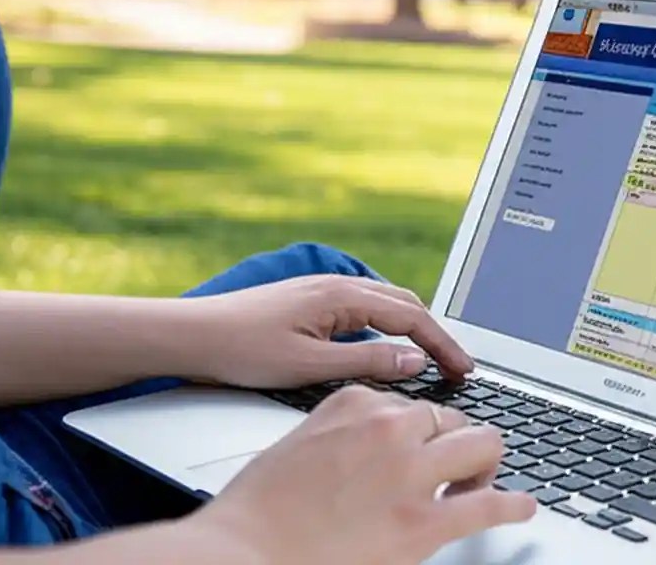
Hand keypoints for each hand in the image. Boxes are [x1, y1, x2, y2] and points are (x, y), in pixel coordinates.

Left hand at [192, 275, 472, 388]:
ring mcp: (324, 292)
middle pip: (406, 305)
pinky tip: (388, 349)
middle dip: (437, 334)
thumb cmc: (240, 350)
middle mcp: (338, 286)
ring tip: (434, 359)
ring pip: (387, 305)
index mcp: (343, 297)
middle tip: (459, 367)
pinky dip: (390, 327)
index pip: (412, 318)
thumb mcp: (309, 366)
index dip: (444, 344)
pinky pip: (365, 310)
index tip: (466, 369)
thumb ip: (366, 363)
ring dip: (415, 329)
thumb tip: (415, 361)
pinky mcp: (311, 302)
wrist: (189, 335)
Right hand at [194, 386, 536, 564]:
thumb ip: (343, 435)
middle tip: (455, 468)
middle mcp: (389, 428)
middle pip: (452, 419)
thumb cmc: (256, 510)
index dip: (420, 430)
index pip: (411, 403)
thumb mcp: (300, 445)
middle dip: (457, 442)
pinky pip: (489, 503)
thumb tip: (370, 448)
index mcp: (356, 404)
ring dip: (485, 465)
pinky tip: (521, 506)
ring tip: (481, 484)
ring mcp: (410, 473)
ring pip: (482, 446)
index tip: (424, 444)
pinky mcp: (424, 522)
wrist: (240, 554)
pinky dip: (513, 504)